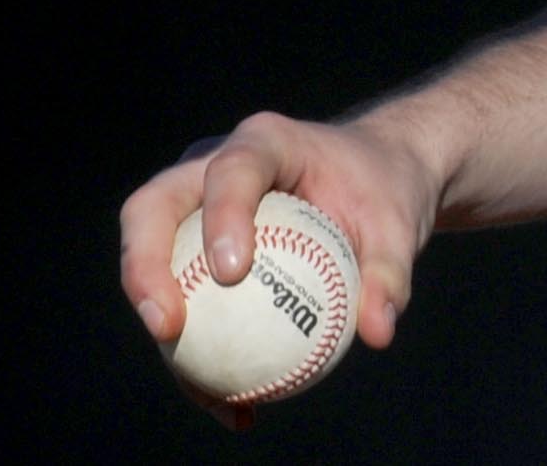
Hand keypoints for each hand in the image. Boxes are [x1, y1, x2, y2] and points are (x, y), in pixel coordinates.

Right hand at [119, 109, 438, 371]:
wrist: (376, 181)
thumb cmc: (385, 191)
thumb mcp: (400, 223)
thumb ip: (390, 271)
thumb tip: (378, 330)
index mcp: (267, 141)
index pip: (232, 169)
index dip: (221, 216)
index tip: (232, 273)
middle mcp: (213, 165)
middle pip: (154, 206)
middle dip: (145, 266)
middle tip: (169, 328)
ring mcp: (194, 207)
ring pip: (153, 262)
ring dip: (165, 331)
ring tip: (207, 393)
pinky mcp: (192, 251)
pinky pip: (181, 302)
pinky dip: (196, 356)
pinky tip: (231, 406)